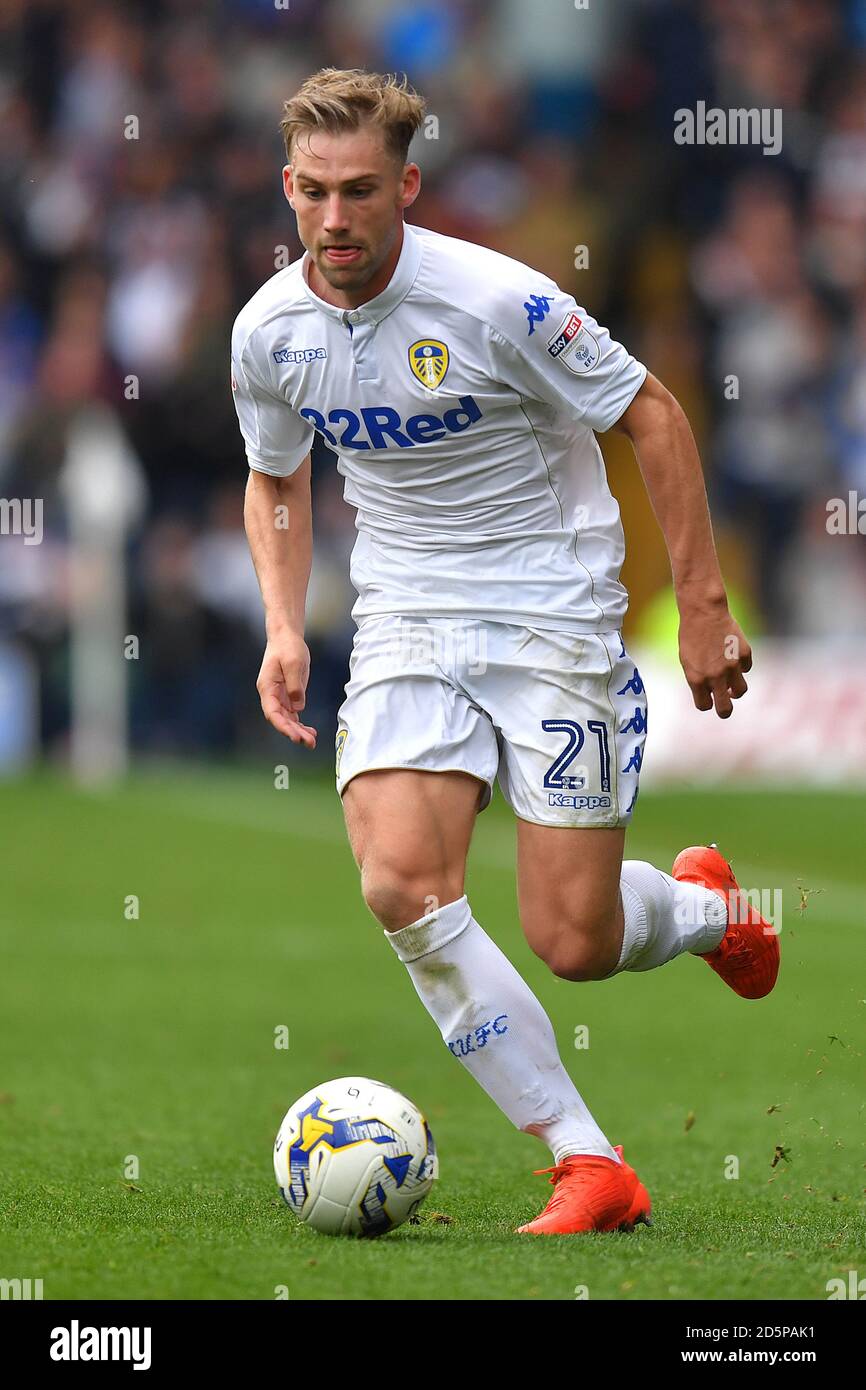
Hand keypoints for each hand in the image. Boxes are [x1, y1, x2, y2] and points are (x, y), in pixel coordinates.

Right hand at [256, 632, 316, 746]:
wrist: (286, 637)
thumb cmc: (287, 647)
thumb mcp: (294, 663)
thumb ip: (295, 686)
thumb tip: (298, 707)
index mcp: (267, 687)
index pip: (273, 713)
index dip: (283, 726)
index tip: (295, 736)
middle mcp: (271, 694)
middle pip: (280, 719)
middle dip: (293, 733)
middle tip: (309, 743)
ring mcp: (279, 696)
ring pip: (287, 719)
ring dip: (298, 731)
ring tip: (312, 741)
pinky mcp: (288, 695)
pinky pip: (293, 714)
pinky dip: (300, 724)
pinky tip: (310, 732)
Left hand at [678, 603, 751, 719]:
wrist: (704, 612)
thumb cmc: (691, 636)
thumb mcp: (687, 660)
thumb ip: (698, 679)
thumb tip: (712, 693)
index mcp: (696, 679)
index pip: (704, 705)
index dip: (706, 703)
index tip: (707, 698)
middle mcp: (715, 676)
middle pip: (725, 709)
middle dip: (724, 710)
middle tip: (724, 707)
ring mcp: (731, 666)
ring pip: (740, 690)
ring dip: (736, 689)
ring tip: (731, 682)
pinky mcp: (745, 654)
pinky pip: (746, 669)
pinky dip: (741, 666)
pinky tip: (734, 656)